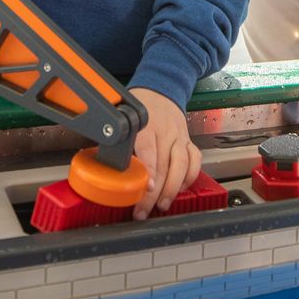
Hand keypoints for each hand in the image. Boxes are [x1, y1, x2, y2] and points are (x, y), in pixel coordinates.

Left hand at [128, 88, 199, 219]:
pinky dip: (190, 176)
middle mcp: (165, 131)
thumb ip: (117, 141)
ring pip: (182, 164)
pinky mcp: (188, 140)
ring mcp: (179, 136)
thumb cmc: (139, 106)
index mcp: (146, 125)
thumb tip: (103, 166)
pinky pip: (195, 160)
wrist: (161, 88)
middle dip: (154, 192)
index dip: (149, 170)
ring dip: (173, 188)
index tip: (148, 187)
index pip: (148, 149)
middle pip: (163, 164)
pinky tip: (181, 189)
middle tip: (144, 210)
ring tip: (163, 205)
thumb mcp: (123, 119)